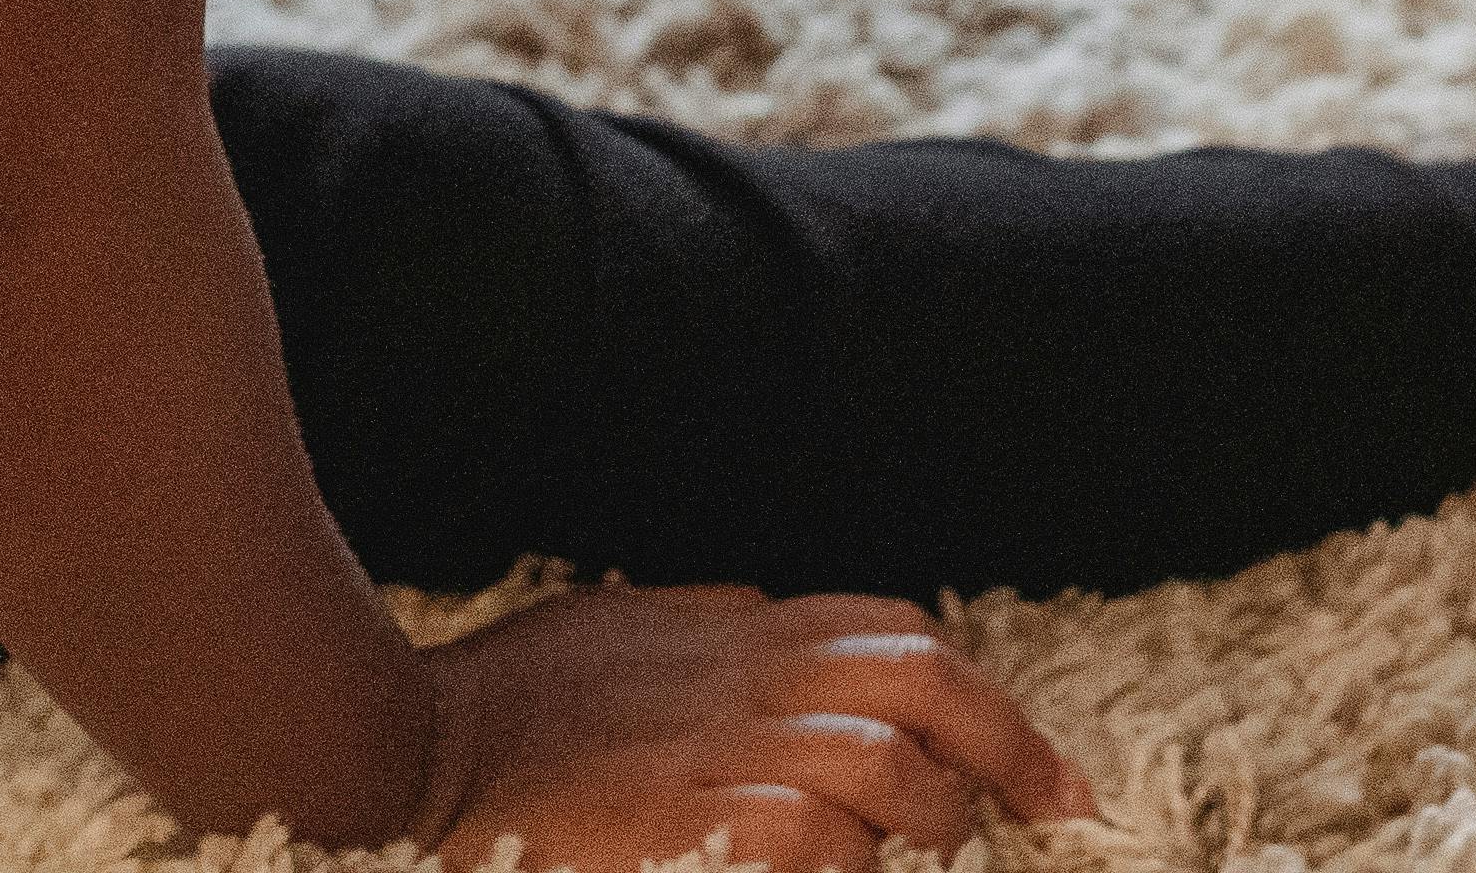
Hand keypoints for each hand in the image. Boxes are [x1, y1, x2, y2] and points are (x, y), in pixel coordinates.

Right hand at [410, 579, 1095, 871]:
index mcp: (728, 628)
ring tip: (943, 854)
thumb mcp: (615, 634)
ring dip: (938, 816)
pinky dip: (858, 864)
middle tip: (1064, 803)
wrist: (412, 759)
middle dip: (1009, 741)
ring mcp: (721, 751)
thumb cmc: (502, 711)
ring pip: (890, 765)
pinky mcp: (698, 826)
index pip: (889, 632)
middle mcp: (741, 676)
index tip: (1042, 764)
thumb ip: (703, 634)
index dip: (980, 691)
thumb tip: (770, 625)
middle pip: (918, 679)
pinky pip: (822, 841)